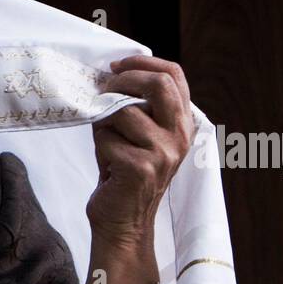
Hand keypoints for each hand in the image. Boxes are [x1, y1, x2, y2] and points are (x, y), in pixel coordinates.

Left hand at [88, 55, 194, 248]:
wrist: (122, 222)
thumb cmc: (123, 173)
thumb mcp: (136, 133)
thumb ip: (132, 105)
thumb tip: (107, 77)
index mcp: (182, 123)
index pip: (174, 75)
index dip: (143, 62)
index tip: (117, 65)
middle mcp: (180, 135)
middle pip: (158, 84)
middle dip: (123, 80)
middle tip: (103, 87)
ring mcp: (164, 152)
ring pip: (123, 112)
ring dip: (104, 122)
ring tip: (107, 142)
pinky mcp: (142, 167)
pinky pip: (107, 138)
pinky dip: (100, 146)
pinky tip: (108, 164)